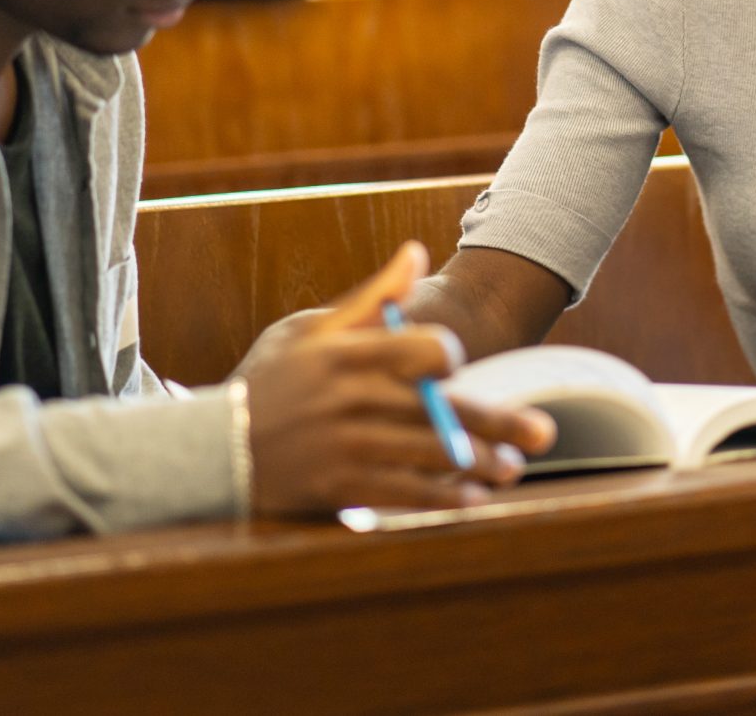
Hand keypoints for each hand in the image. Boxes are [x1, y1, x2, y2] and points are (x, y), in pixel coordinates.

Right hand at [233, 240, 553, 516]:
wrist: (212, 447)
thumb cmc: (269, 380)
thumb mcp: (309, 328)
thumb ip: (372, 298)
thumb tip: (417, 253)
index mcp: (345, 353)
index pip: (421, 349)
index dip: (450, 358)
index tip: (459, 368)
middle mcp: (350, 399)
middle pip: (439, 409)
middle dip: (497, 422)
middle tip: (543, 432)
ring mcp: (345, 447)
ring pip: (428, 456)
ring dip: (478, 465)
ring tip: (513, 468)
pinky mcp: (338, 488)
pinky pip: (401, 495)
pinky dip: (440, 500)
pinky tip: (472, 502)